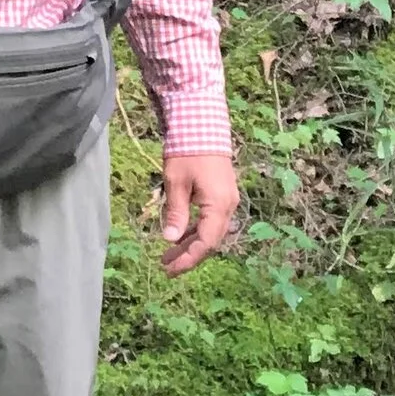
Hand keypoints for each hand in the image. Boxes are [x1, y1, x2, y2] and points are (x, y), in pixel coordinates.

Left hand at [159, 151, 239, 276]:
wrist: (202, 125)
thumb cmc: (187, 152)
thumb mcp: (176, 182)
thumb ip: (176, 212)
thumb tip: (170, 240)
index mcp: (218, 205)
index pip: (206, 242)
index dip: (188, 259)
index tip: (170, 269)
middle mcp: (228, 206)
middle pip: (211, 241)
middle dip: (189, 256)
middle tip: (166, 267)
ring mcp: (227, 200)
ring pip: (211, 232)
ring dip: (191, 245)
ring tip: (168, 256)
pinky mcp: (222, 195)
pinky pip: (211, 221)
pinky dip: (196, 231)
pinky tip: (179, 237)